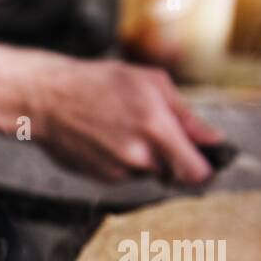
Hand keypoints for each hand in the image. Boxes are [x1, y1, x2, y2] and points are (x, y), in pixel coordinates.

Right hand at [27, 57, 223, 184]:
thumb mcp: (150, 82)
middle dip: (173, 157)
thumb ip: (186, 115)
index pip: (196, 171)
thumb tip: (213, 139)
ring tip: (124, 128)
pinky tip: (108, 137)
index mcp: (155, 127)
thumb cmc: (97, 83)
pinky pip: (126, 174)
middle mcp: (137, 155)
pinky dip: (124, 160)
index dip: (206, 168)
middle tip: (157, 131)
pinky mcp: (100, 178)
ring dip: (147, 156)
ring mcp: (117, 170)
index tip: (208, 160)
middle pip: (174, 173)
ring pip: (148, 172)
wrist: (47, 100)